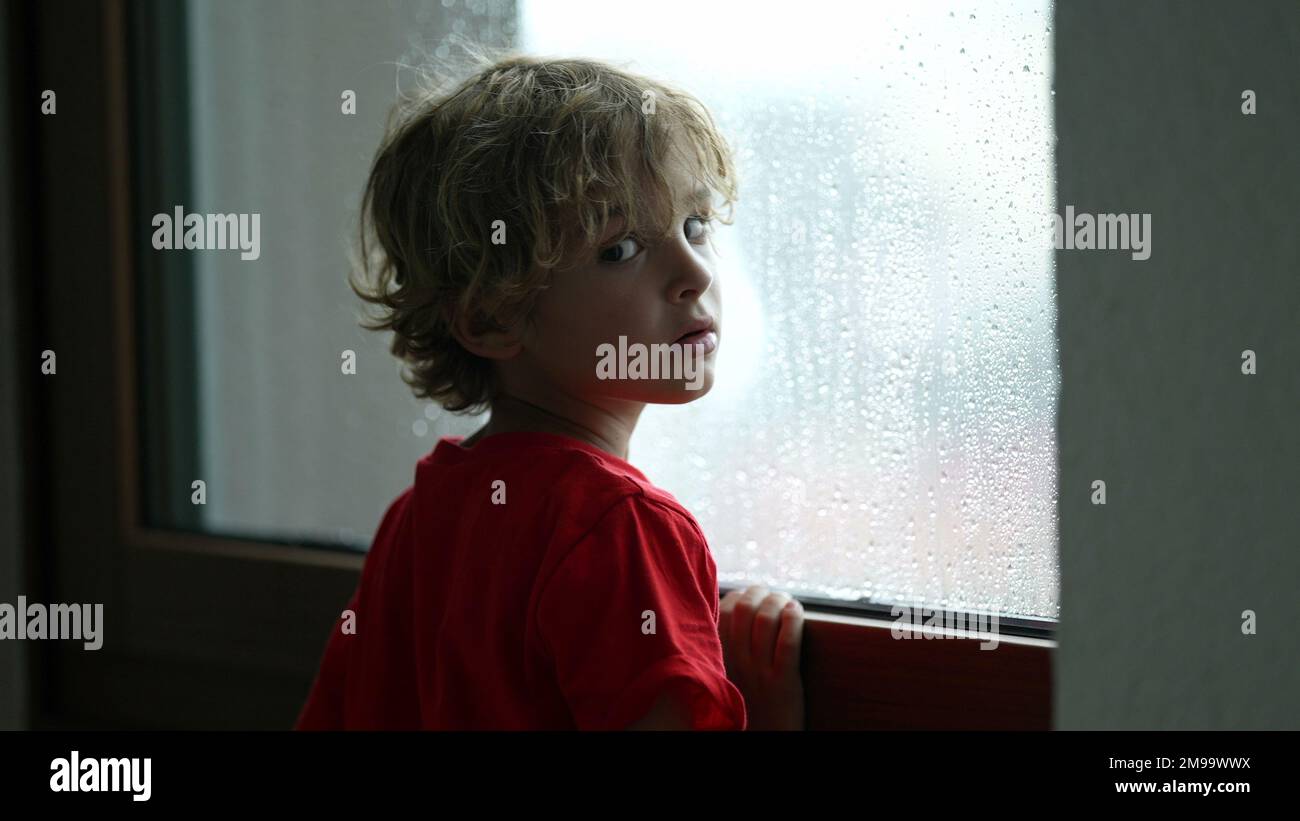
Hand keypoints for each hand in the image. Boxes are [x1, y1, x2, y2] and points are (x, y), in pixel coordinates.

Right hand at [719, 585, 805, 729]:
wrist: (766, 737)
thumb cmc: (750, 703)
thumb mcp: (730, 674)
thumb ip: (730, 647)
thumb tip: (737, 607)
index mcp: (721, 659)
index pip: (725, 611)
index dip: (741, 595)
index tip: (753, 595)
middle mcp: (737, 662)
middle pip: (745, 609)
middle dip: (762, 593)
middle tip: (774, 596)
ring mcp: (760, 672)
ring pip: (766, 620)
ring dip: (779, 602)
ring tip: (789, 602)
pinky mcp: (783, 682)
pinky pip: (787, 643)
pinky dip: (793, 620)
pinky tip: (797, 611)